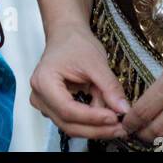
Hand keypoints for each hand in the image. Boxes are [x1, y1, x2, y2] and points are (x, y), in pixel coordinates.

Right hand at [30, 23, 129, 141]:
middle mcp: (39, 96)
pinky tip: (107, 117)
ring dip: (95, 127)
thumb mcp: (96, 62)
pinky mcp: (52, 107)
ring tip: (117, 123)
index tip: (115, 118)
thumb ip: (109, 87)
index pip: (68, 110)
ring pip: (71, 126)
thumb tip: (123, 110)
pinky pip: (72, 121)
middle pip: (68, 123)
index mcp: (44, 81)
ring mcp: (43, 104)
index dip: (93, 118)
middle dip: (96, 128)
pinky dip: (90, 122)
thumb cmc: (76, 43)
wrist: (66, 34)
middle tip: (120, 128)